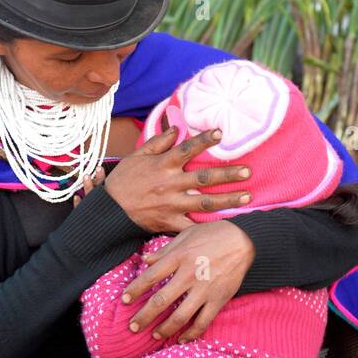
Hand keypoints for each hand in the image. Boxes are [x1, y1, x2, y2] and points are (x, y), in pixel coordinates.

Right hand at [103, 126, 251, 234]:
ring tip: (248, 197)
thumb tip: (177, 129)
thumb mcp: (136, 156)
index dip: (204, 140)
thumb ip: (158, 142)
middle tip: (247, 172)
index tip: (220, 133)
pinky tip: (226, 227)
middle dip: (227, 174)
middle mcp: (170, 184)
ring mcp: (172, 204)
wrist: (109, 211)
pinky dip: (208, 228)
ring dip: (228, 199)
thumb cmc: (123, 181)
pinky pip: (191, 226)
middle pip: (204, 178)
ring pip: (205, 202)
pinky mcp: (169, 222)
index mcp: (163, 165)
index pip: (187, 149)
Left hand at [121, 221, 255, 341]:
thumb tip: (144, 260)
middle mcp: (189, 275)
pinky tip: (181, 339)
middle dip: (144, 316)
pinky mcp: (219, 300)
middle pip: (160, 301)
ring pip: (180, 316)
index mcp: (179, 257)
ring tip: (154, 335)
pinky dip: (191, 333)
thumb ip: (164, 251)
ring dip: (164, 329)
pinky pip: (203, 322)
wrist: (244, 240)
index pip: (150, 277)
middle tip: (133, 327)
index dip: (134, 290)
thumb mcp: (185, 235)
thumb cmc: (212, 235)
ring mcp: (205, 290)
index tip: (124, 300)